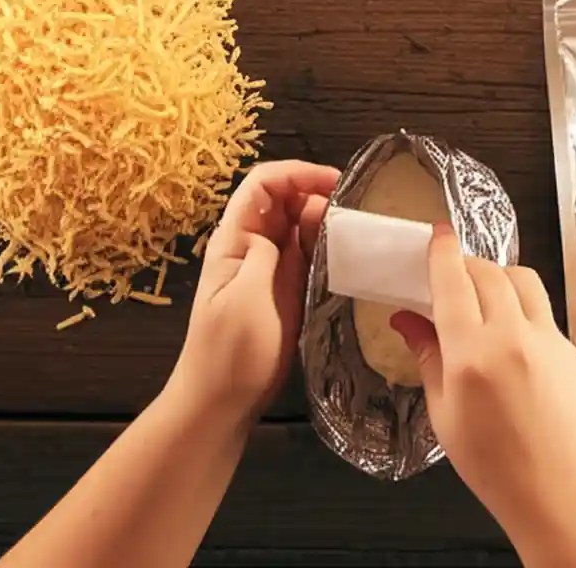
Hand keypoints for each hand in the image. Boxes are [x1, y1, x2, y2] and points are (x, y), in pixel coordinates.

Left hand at [165, 160, 339, 426]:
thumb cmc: (228, 354)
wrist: (220, 402)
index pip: (263, 185)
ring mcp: (270, 267)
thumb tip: (292, 222)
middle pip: (284, 198)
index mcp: (234, 240)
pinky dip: (328, 245)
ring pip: (299, 223)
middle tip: (352, 214)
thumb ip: (267, 254)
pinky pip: (308, 252)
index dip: (298, 173)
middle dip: (317, 192)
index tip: (335, 183)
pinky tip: (347, 254)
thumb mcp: (244, 300)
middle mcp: (252, 245)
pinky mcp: (286, 288)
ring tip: (355, 232)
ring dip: (326, 219)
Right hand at [390, 225, 575, 566]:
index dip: (442, 252)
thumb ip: (428, 357)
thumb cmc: (494, 466)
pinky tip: (509, 330)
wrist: (560, 493)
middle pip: (488, 272)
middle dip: (466, 263)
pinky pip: (543, 310)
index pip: (454, 281)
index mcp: (472, 354)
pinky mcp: (570, 350)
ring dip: (498, 274)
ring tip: (481, 292)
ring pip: (523, 280)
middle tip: (449, 272)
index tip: (436, 235)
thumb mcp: (444, 414)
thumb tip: (406, 320)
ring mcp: (548, 340)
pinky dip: (521, 304)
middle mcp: (512, 337)